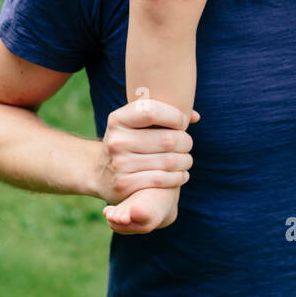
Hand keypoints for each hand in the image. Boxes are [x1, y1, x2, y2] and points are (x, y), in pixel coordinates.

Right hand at [95, 97, 198, 219]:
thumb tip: (195, 117)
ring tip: (187, 160)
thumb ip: (164, 114)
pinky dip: (178, 177)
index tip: (182, 122)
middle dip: (185, 141)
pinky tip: (182, 174)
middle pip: (166, 139)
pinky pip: (161, 179)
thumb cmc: (129, 141)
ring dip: (185, 160)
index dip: (174, 116)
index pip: (152, 112)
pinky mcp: (124, 184)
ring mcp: (119, 164)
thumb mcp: (135, 123)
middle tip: (187, 144)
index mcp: (118, 119)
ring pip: (168, 161)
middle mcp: (116, 141)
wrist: (100, 172)